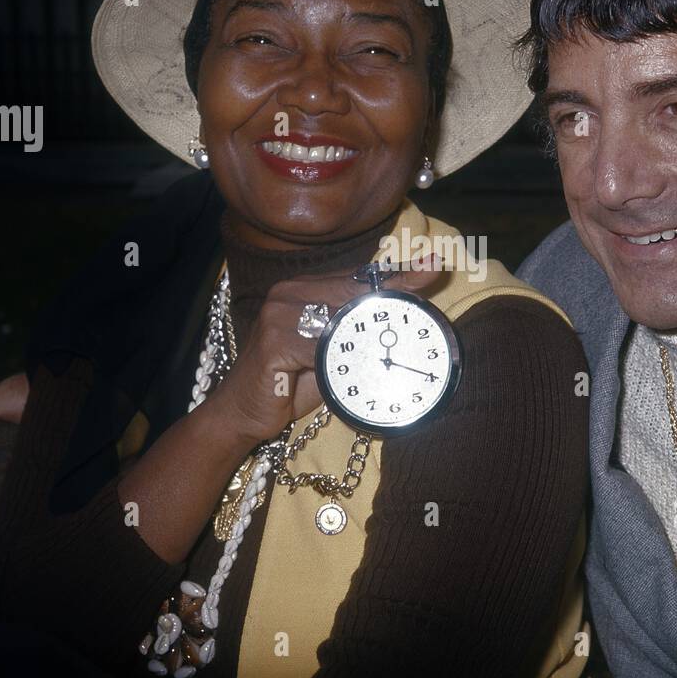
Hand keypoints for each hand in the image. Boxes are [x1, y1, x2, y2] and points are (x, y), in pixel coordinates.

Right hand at [212, 255, 441, 447]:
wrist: (243, 413)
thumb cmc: (290, 385)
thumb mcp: (331, 357)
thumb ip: (356, 337)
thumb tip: (398, 332)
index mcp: (304, 289)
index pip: (358, 278)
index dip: (397, 273)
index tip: (433, 264)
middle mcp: (290, 292)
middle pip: (353, 289)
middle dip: (397, 290)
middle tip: (433, 277)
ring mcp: (278, 313)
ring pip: (340, 315)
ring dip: (372, 329)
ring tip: (402, 337)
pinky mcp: (273, 341)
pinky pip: (319, 347)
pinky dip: (341, 358)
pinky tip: (356, 366)